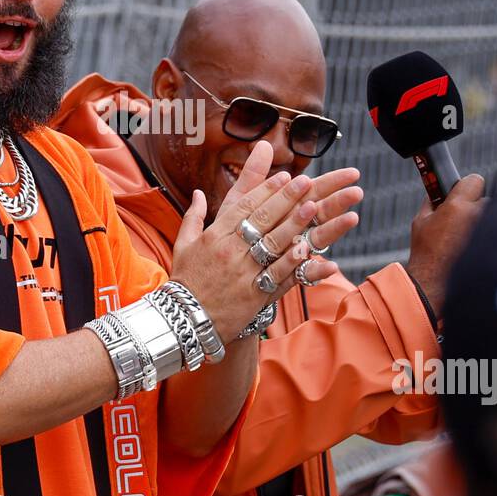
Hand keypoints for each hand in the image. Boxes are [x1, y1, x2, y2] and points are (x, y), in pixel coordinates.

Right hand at [169, 141, 362, 341]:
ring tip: (313, 206)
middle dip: (285, 198)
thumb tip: (199, 192)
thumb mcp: (183, 244)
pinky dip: (293, 262)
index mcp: (214, 236)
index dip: (266, 189)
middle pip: (262, 219)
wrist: (184, 320)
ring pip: (273, 244)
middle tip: (305, 181)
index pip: (244, 206)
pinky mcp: (254, 295)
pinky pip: (277, 276)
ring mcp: (243, 273)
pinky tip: (308, 249)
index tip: (284, 175)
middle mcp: (230, 251)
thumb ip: (194, 216)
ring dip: (294, 224)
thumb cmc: (186, 280)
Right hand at [404, 173, 484, 316]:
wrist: (437, 283)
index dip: (467, 187)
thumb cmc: (426, 254)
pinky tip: (476, 250)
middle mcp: (477, 215)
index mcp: (457, 205)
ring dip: (482, 225)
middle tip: (460, 223)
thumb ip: (431, 202)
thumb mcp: (420, 222)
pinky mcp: (496, 244)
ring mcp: (489, 230)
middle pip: (483, 201)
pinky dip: (489, 239)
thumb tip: (435, 192)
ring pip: (491, 219)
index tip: (463, 193)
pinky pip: (496, 235)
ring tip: (467, 240)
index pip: (475, 180)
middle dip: (474, 209)